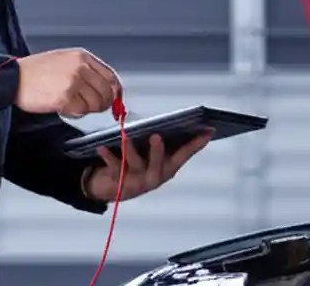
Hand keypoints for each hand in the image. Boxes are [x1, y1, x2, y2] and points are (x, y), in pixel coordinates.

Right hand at [13, 48, 120, 116]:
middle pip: (106, 91)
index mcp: (81, 56)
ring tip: (74, 104)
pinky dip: (75, 113)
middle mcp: (80, 67)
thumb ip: (84, 70)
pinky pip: (81, 111)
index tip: (114, 99)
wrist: (14, 78)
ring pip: (96, 103)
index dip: (115, 91)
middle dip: (103, 103)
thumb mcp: (63, 60)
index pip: (110, 75)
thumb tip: (104, 87)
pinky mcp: (65, 98)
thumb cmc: (35, 71)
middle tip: (93, 107)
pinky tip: (64, 107)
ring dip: (87, 109)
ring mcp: (73, 82)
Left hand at [83, 131, 212, 202]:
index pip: (184, 154)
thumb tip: (170, 120)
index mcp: (166, 168)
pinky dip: (108, 157)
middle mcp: (155, 176)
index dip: (196, 144)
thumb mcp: (150, 153)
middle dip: (158, 151)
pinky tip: (102, 147)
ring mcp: (138, 181)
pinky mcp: (120, 183)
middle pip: (159, 164)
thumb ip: (161, 140)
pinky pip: (114, 168)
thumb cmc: (134, 165)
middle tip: (156, 136)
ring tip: (126, 137)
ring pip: (135, 165)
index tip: (208, 131)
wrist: (109, 188)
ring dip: (130, 150)